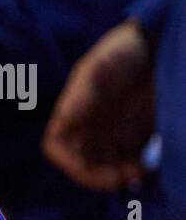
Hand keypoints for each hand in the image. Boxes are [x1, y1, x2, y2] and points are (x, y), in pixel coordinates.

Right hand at [43, 20, 155, 191]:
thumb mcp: (102, 65)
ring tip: (142, 174)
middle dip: (99, 176)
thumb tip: (65, 120)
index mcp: (73, 111)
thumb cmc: (126, 48)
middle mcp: (91, 125)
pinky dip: (141, 170)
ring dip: (121, 176)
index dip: (68, 163)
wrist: (162, 41)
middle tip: (124, 178)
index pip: (58, 146)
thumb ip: (83, 92)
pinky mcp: (141, 134)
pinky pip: (134, 160)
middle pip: (83, 163)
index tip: (90, 170)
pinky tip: (154, 167)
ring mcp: (116, 131)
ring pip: (108, 166)